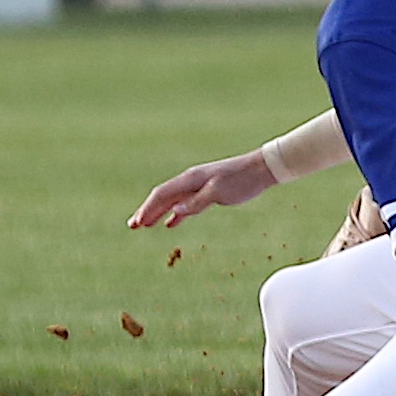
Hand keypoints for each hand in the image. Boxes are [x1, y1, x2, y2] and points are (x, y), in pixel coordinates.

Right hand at [127, 151, 277, 229]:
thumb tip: (174, 211)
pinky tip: (170, 223)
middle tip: (132, 226)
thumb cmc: (242, 180)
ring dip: (157, 212)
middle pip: (163, 196)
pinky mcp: (207, 191)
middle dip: (147, 211)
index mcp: (191, 179)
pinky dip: (175, 213)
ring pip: (172, 200)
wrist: (262, 169)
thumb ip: (196, 202)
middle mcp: (191, 180)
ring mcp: (198, 185)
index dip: (148, 209)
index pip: (163, 194)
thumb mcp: (219, 192)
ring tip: (144, 225)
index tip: (137, 223)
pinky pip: (185, 203)